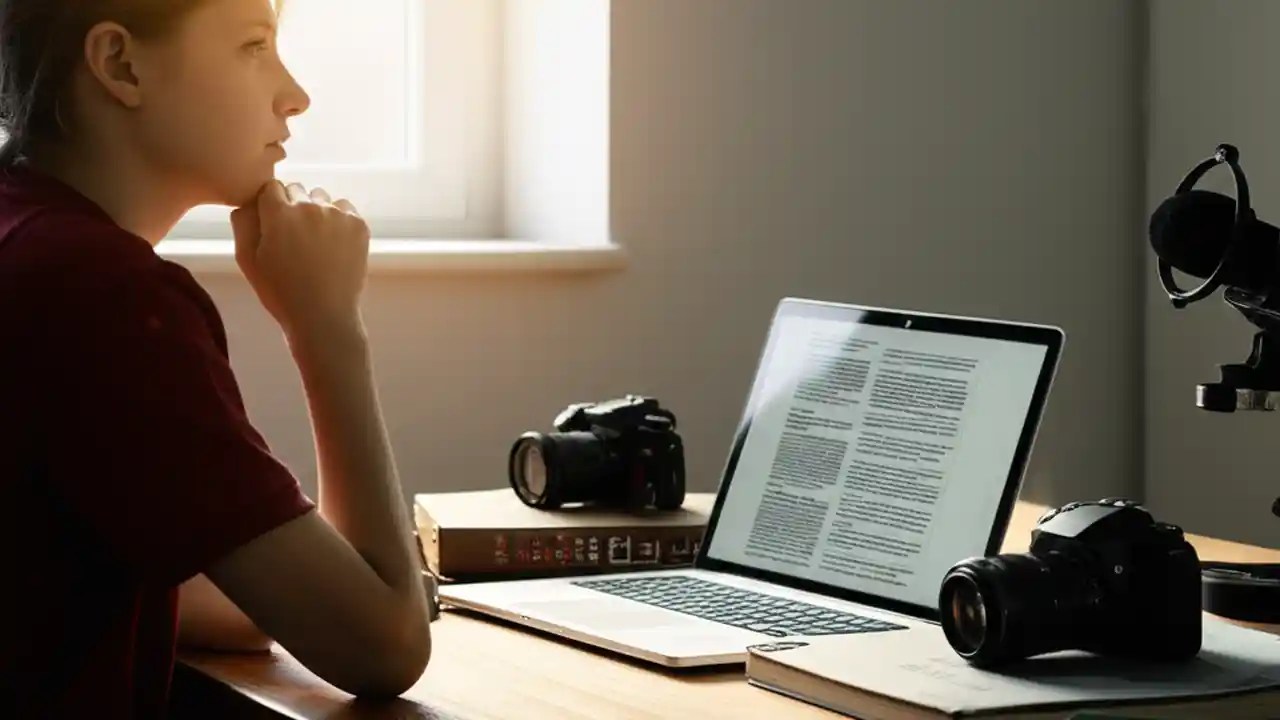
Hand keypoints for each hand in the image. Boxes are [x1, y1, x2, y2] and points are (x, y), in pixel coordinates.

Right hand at [231, 181, 370, 339]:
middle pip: (297, 190)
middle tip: (294, 236)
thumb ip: (243, 224)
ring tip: (316, 241)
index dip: (270, 204)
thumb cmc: (280, 293)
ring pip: (321, 197)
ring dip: (316, 211)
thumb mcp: (247, 261)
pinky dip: (339, 219)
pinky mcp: (359, 224)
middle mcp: (309, 206)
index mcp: (279, 213)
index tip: (273, 223)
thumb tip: (247, 202)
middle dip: (292, 206)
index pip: (271, 187)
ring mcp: (337, 214)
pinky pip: (345, 208)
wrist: (324, 316)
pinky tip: (334, 243)